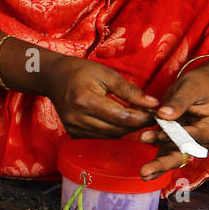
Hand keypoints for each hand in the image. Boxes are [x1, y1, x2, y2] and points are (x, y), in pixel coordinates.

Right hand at [43, 56, 158, 138]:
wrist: (54, 78)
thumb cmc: (81, 72)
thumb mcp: (107, 75)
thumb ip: (130, 91)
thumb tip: (153, 104)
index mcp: (85, 100)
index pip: (120, 116)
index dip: (140, 117)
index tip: (154, 114)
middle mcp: (77, 117)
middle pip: (116, 129)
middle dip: (136, 124)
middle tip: (149, 116)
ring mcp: (74, 127)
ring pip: (109, 136)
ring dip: (125, 129)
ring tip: (136, 118)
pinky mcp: (73, 133)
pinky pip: (100, 137)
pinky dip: (113, 131)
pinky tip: (119, 121)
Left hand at [137, 68, 208, 179]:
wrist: (203, 86)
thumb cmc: (199, 85)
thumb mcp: (190, 88)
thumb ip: (178, 103)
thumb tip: (163, 115)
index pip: (192, 134)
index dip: (173, 135)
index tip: (155, 135)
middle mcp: (205, 140)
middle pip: (184, 153)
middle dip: (164, 163)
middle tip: (145, 171)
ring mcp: (192, 143)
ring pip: (175, 157)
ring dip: (159, 166)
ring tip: (143, 174)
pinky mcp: (179, 143)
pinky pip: (169, 154)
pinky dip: (158, 163)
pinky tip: (146, 173)